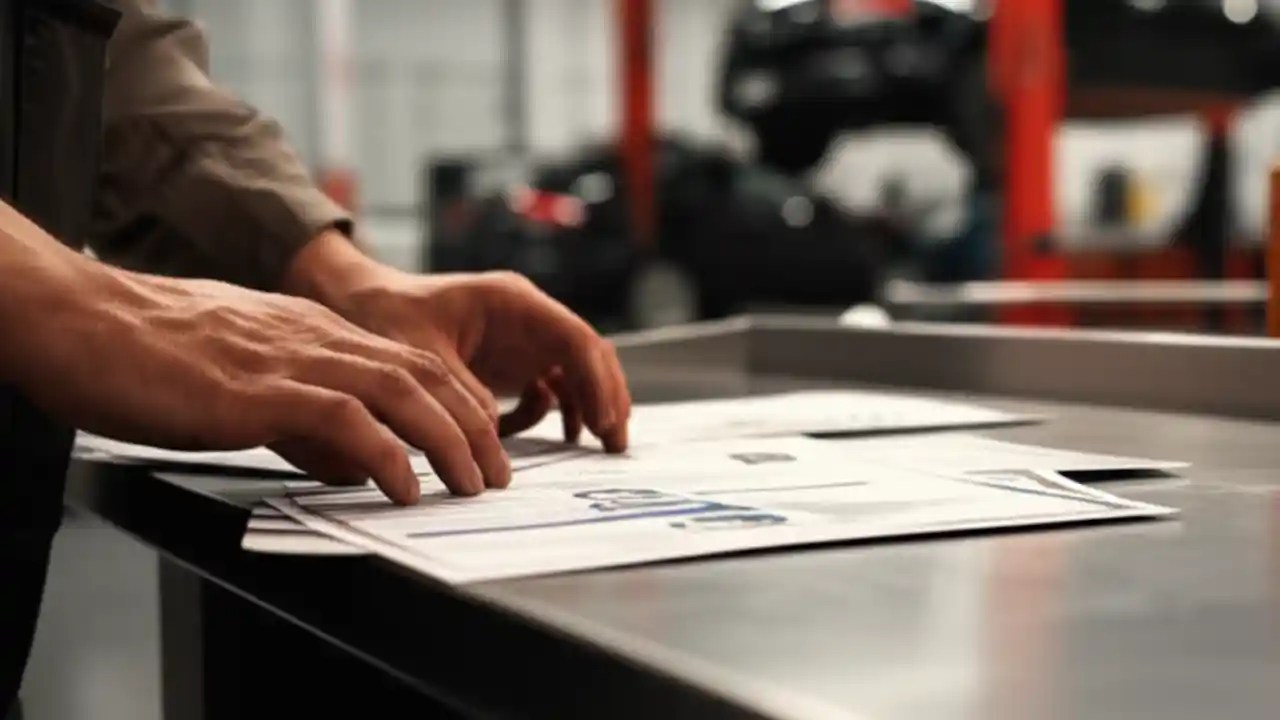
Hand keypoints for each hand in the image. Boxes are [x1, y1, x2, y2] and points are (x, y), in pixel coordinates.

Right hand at [0, 216, 507, 503]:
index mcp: (313, 331)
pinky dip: (388, 455)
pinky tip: (405, 486)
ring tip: (474, 484)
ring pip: (402, 392)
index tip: (481, 442)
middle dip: (473, 426)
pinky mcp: (261, 389)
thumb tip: (351, 462)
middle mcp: (316, 337)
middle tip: (497, 473)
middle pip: (425, 374)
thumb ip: (301, 415)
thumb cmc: (149, 352)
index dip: (456, 404)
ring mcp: (292, 358)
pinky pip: (348, 419)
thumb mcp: (244, 379)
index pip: (410, 361)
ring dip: (450, 441)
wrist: (82, 322)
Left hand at [283, 232, 630, 451]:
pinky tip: (562, 435)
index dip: (595, 381)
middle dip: (606, 396)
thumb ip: (459, 392)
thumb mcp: (420, 354)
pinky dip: (559, 411)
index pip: (574, 339)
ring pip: (575, 372)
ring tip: (601, 444)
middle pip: (587, 356)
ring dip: (590, 406)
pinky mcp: (509, 363)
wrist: (357, 303)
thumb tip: (492, 432)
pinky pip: (550, 387)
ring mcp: (520, 340)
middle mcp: (525, 318)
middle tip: (614, 442)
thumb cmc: (385, 314)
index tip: (602, 422)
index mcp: (512, 302)